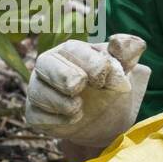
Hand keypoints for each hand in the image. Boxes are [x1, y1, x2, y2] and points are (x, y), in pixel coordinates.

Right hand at [25, 34, 149, 145]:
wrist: (104, 119)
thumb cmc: (110, 85)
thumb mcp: (124, 67)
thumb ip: (126, 52)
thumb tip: (118, 41)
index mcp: (71, 50)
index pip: (73, 49)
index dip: (89, 63)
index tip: (105, 79)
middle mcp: (50, 66)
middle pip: (44, 63)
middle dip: (63, 75)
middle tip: (80, 86)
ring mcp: (40, 90)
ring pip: (37, 91)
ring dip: (59, 101)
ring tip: (79, 108)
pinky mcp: (36, 114)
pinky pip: (35, 115)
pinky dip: (54, 120)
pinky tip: (73, 120)